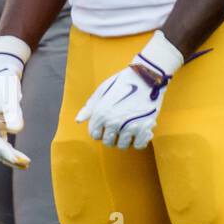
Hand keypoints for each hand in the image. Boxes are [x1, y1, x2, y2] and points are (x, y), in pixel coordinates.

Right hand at [0, 37, 31, 168]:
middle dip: (9, 158)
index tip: (22, 160)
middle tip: (26, 165)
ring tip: (24, 164)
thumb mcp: (9, 90)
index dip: (7, 152)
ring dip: (8, 157)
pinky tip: (16, 156)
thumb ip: (12, 109)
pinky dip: (6, 150)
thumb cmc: (5, 79)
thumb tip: (15, 129)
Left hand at [76, 31, 180, 148]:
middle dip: (110, 137)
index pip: (94, 134)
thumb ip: (89, 108)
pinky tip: (137, 134)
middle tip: (116, 131)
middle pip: (108, 142)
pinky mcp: (145, 128)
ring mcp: (129, 127)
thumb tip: (78, 120)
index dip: (98, 132)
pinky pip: (139, 145)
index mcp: (101, 113)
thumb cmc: (121, 83)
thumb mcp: (101, 92)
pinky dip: (137, 142)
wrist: (145, 78)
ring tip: (127, 131)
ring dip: (123, 140)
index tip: (103, 128)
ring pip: (122, 145)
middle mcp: (113, 122)